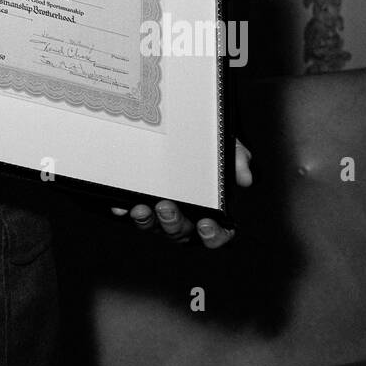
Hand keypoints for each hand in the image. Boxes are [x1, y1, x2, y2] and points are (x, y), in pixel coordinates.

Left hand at [111, 140, 252, 248]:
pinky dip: (125, 212)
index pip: (220, 233)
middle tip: (166, 207)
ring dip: (148, 221)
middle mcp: (188, 217)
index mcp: (213, 210)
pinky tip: (120, 207)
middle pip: (183, 233)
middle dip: (174, 223)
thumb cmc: (209, 146)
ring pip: (156, 227)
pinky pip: (133, 214)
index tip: (206, 225)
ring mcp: (163, 213)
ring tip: (141, 208)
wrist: (181, 131)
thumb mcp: (227, 146)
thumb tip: (245, 178)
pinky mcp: (143, 204)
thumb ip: (238, 159)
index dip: (214, 235)